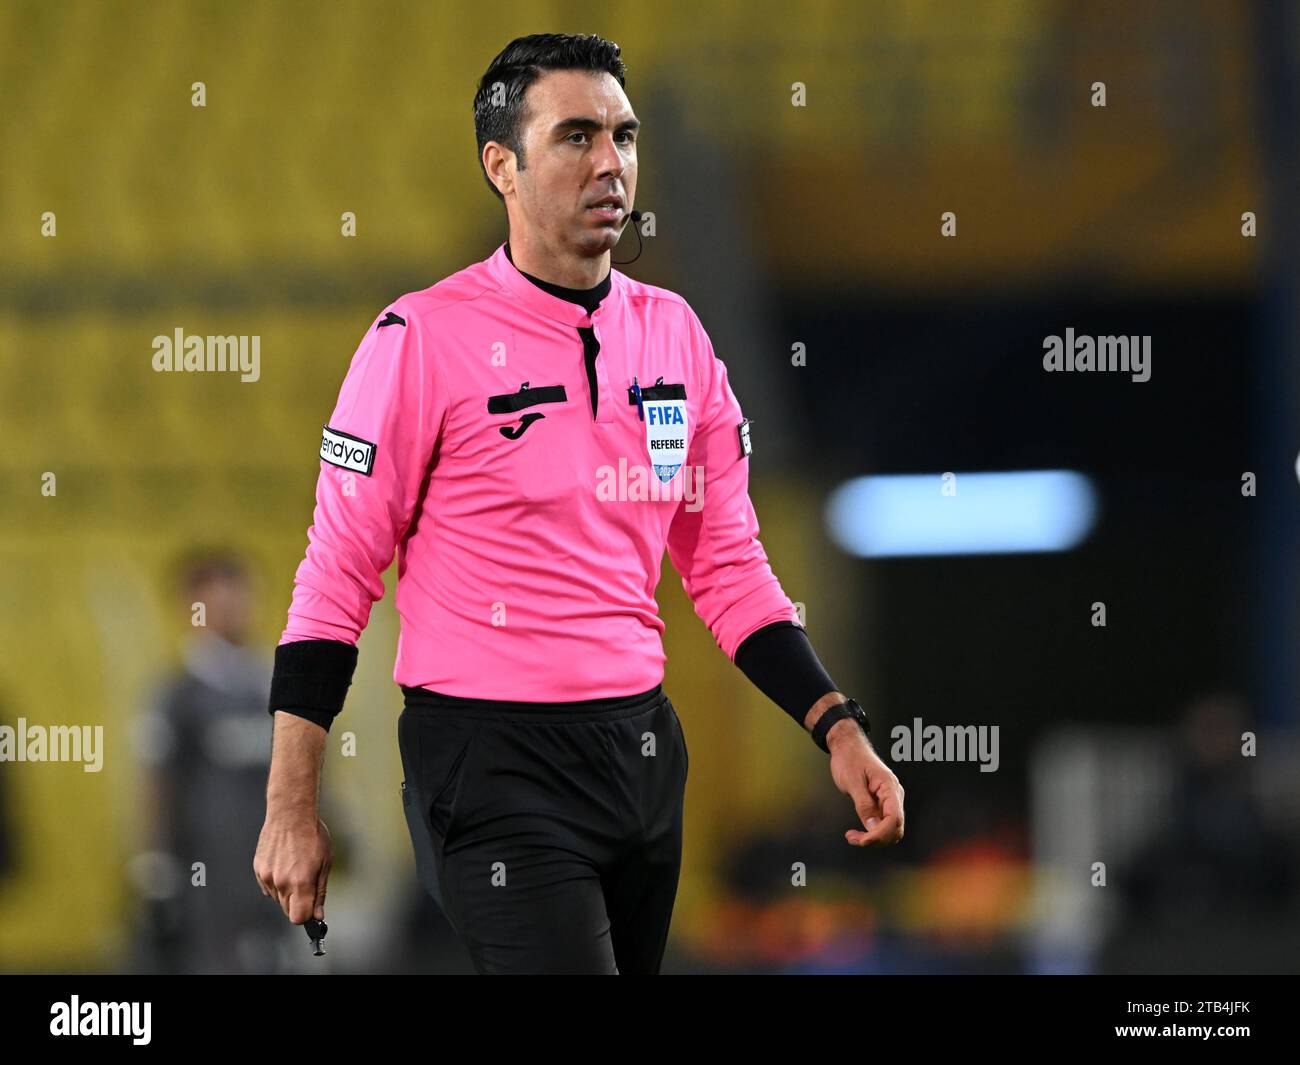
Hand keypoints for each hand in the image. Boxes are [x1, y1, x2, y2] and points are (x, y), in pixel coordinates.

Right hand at [253, 810, 331, 923]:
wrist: (290, 814)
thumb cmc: (312, 835)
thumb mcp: (325, 863)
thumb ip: (320, 892)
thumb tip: (318, 915)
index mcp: (300, 882)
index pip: (298, 918)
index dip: (306, 915)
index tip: (311, 908)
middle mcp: (281, 883)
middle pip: (287, 910)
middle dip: (298, 903)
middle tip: (306, 882)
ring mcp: (267, 877)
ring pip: (277, 898)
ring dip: (286, 891)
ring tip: (294, 868)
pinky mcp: (258, 870)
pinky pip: (267, 887)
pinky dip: (276, 882)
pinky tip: (284, 864)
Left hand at [826, 721, 904, 846]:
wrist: (847, 747)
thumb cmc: (849, 759)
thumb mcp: (852, 781)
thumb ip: (863, 804)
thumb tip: (872, 828)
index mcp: (889, 787)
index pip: (894, 818)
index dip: (880, 834)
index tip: (862, 840)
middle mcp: (894, 796)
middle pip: (895, 828)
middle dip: (876, 839)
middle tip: (853, 838)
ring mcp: (889, 801)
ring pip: (889, 830)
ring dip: (873, 838)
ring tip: (852, 836)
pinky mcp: (881, 805)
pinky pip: (881, 825)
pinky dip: (870, 833)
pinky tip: (856, 832)